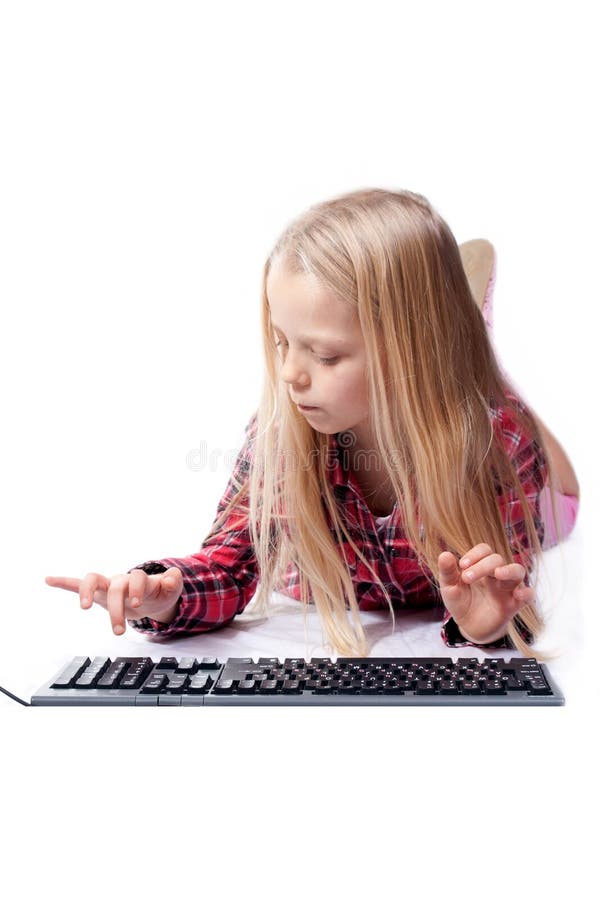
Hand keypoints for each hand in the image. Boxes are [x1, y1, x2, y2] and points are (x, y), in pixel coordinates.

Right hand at [45, 567, 183, 634]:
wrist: (148, 597)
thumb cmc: (157, 593)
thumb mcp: (170, 590)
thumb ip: (173, 582)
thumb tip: (174, 576)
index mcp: (139, 579)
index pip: (136, 577)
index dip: (136, 587)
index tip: (136, 602)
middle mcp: (120, 579)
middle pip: (116, 586)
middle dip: (117, 608)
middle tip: (119, 631)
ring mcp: (107, 585)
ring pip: (93, 580)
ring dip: (86, 591)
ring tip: (84, 607)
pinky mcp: (97, 593)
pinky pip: (77, 584)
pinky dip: (63, 582)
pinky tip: (49, 580)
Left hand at [437, 543, 533, 643]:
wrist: (469, 626)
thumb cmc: (461, 602)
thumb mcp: (450, 587)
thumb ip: (447, 572)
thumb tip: (444, 554)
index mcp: (481, 566)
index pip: (485, 550)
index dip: (475, 554)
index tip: (462, 565)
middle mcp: (496, 574)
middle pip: (497, 559)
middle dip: (482, 566)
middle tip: (467, 578)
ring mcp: (507, 588)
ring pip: (518, 571)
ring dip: (509, 570)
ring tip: (498, 574)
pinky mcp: (514, 605)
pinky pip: (528, 595)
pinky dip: (527, 593)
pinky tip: (519, 594)